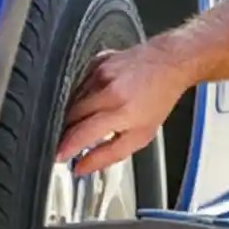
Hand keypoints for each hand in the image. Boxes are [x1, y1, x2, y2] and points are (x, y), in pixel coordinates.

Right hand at [56, 41, 191, 174]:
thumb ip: (109, 154)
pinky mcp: (97, 61)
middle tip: (67, 142)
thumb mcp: (141, 136)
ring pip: (72, 100)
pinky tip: (89, 101)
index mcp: (121, 111)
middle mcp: (108, 90)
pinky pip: (78, 83)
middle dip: (66, 132)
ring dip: (72, 115)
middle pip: (72, 116)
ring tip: (81, 122)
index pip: (82, 133)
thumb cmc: (159, 99)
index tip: (58, 156)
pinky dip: (79, 96)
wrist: (170, 63)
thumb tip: (83, 166)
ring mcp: (101, 73)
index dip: (66, 147)